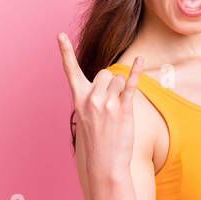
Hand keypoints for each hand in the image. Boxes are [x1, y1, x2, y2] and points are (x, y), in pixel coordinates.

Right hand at [58, 33, 139, 199]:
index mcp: (79, 99)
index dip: (65, 53)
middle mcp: (91, 98)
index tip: (60, 35)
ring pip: (119, 80)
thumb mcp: (88, 117)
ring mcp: (106, 103)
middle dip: (112, 85)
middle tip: (111, 109)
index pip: (71, 71)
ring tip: (119, 113)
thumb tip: (110, 79)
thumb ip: (94, 96)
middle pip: (106, 74)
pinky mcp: (123, 109)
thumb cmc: (98, 140)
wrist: (105, 163)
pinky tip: (141, 60)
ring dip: (123, 92)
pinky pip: (131, 85)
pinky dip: (137, 72)